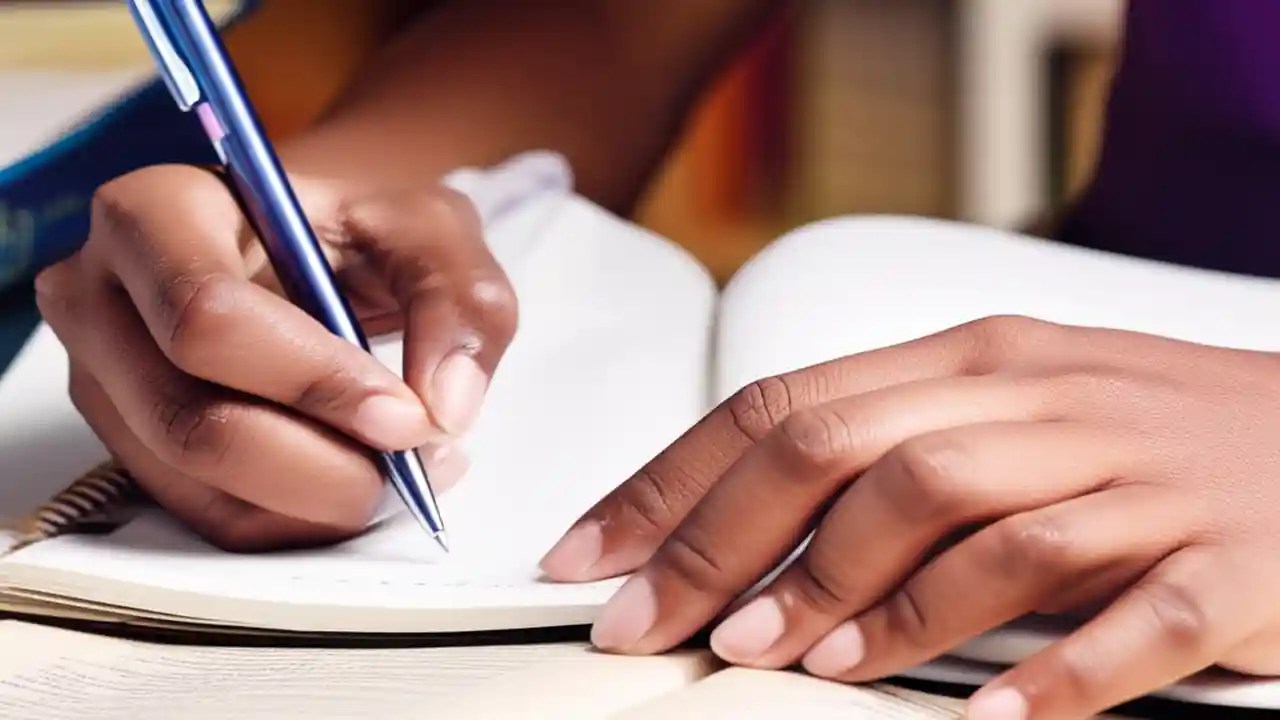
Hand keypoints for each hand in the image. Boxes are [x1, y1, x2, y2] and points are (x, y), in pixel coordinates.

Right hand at [36, 165, 515, 550]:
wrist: (313, 254)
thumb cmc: (359, 230)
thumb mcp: (430, 230)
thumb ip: (461, 299)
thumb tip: (445, 408)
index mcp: (155, 211)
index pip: (207, 318)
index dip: (312, 382)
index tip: (408, 416)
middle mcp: (99, 298)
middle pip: (193, 424)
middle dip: (324, 466)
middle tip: (419, 461)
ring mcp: (103, 383)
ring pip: (202, 487)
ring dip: (322, 501)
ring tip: (411, 468)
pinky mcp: (131, 447)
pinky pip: (212, 518)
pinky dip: (303, 521)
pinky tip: (364, 481)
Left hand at [541, 316, 1279, 718]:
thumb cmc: (1147, 430)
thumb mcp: (1007, 409)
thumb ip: (886, 448)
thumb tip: (743, 523)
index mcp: (971, 360)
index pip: (784, 404)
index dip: (674, 481)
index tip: (594, 553)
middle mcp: (1040, 402)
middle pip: (847, 454)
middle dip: (727, 544)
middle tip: (654, 624)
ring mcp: (1134, 476)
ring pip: (969, 520)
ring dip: (861, 598)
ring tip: (784, 663)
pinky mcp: (1226, 559)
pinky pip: (1129, 615)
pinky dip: (1050, 674)